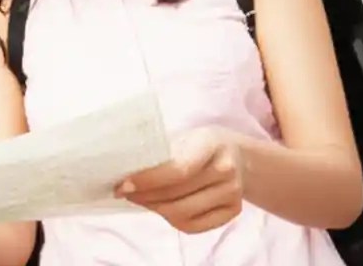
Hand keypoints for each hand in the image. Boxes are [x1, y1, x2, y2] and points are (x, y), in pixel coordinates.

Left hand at [114, 128, 245, 234]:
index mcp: (210, 143)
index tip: (123, 185)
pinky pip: (193, 226)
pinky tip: (162, 208)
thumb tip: (124, 172)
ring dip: (154, 209)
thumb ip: (161, 154)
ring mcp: (232, 193)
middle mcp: (226, 169)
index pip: (177, 169)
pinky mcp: (233, 211)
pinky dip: (171, 220)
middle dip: (144, 196)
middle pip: (176, 195)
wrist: (239, 156)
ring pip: (182, 214)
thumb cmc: (202, 145)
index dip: (148, 181)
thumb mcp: (185, 137)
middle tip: (125, 192)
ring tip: (141, 200)